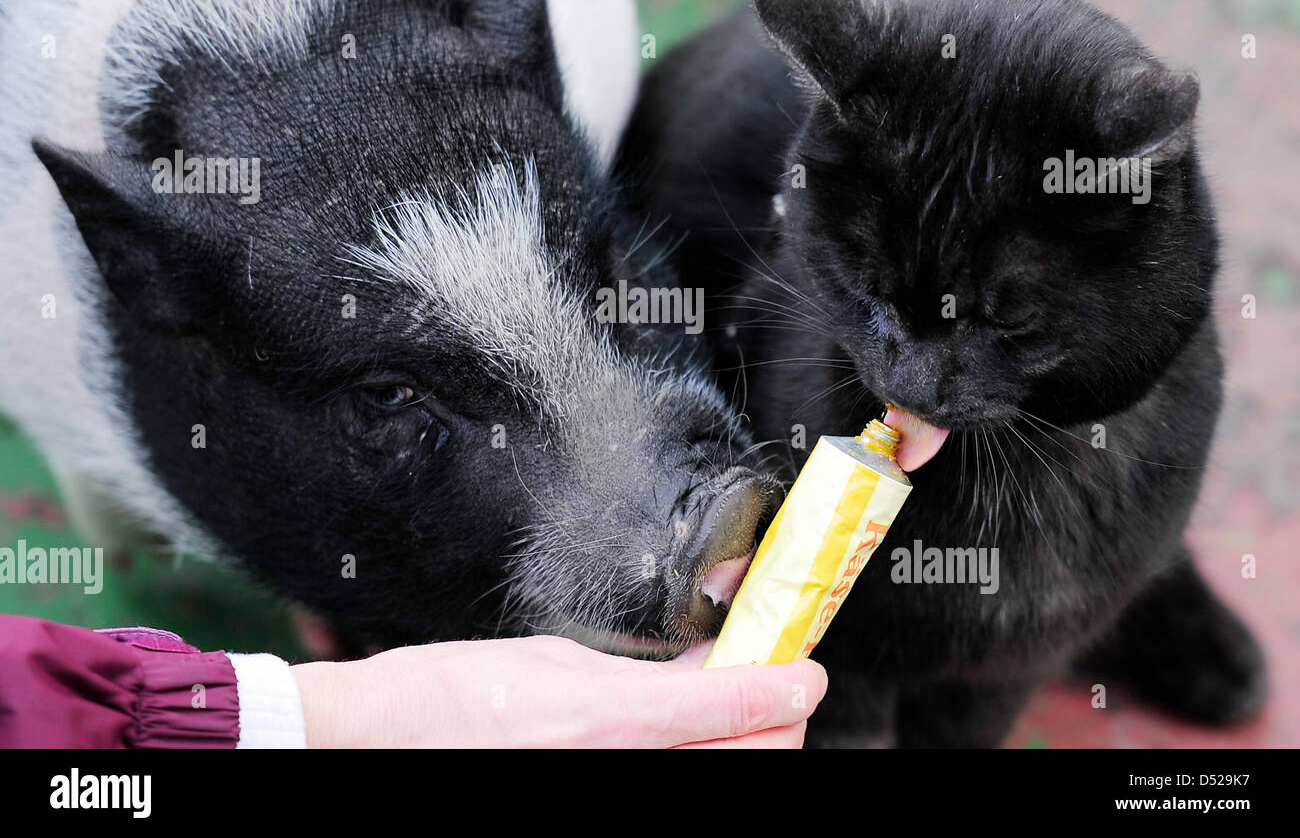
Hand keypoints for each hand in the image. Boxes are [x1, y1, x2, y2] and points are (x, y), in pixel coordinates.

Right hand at [292, 634, 826, 747]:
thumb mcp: (557, 660)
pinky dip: (702, 759)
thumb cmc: (447, 697)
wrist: (383, 742)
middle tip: (774, 682)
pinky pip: (674, 786)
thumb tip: (709, 668)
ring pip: (725, 778)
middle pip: (756, 757)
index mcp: (611, 721)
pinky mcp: (591, 800)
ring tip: (735, 710)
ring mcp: (605, 794)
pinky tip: (689, 736)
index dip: (790, 684)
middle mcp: (620, 775)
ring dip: (747, 744)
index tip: (804, 670)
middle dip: (779, 718)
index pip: (743, 706)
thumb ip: (647, 674)